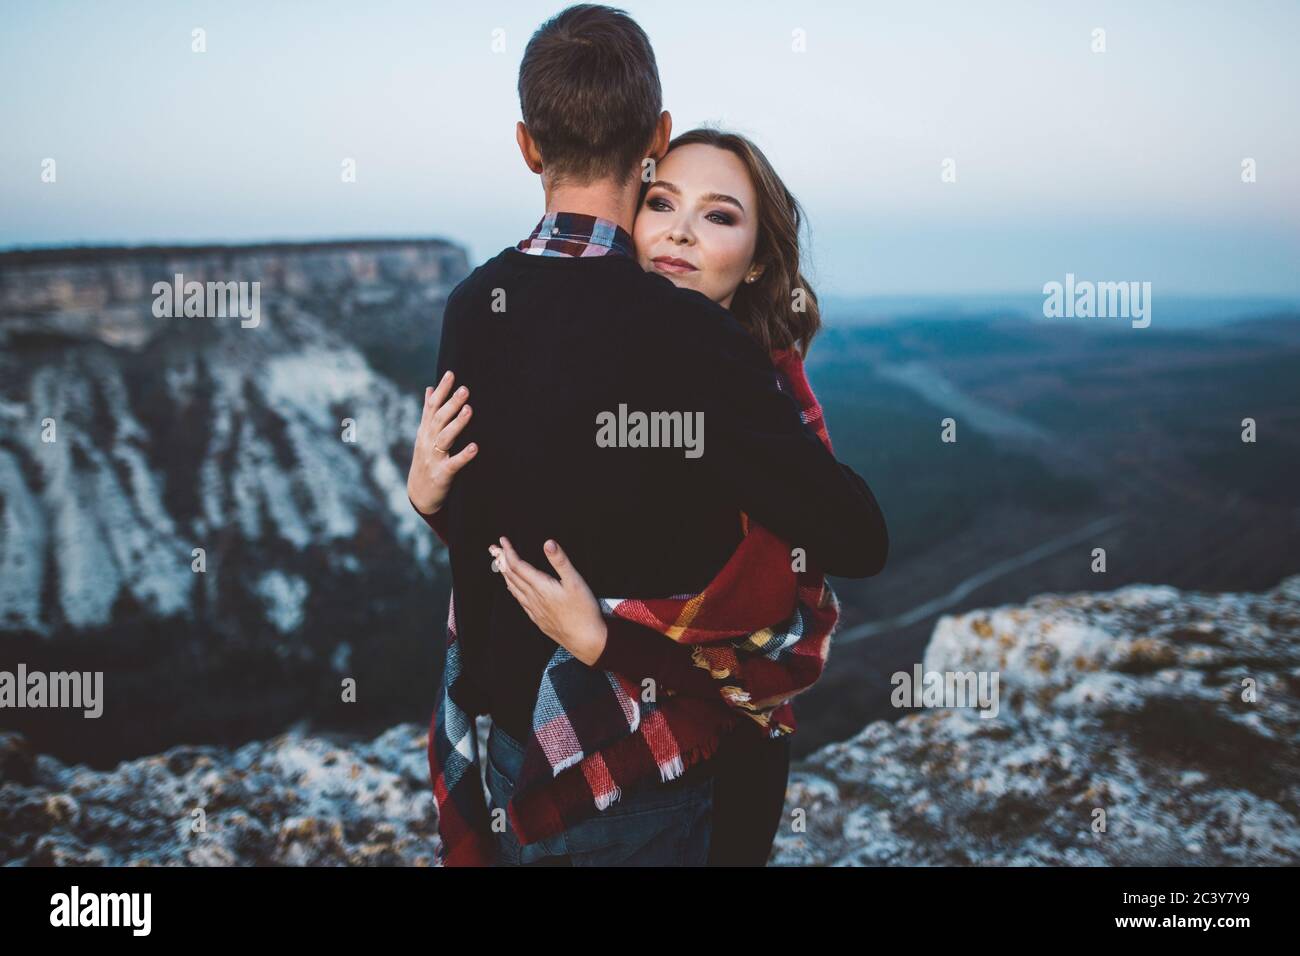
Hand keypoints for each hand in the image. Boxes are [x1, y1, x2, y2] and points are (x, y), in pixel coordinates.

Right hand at [407, 370, 476, 514]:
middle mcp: (427, 442)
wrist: (419, 495)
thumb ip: (429, 413)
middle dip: (451, 403)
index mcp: (425, 431)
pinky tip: (475, 447)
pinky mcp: (442, 474)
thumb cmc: (426, 461)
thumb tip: (430, 389)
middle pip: (439, 419)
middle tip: (465, 389)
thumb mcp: (424, 436)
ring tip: (469, 410)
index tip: (451, 374)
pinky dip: (464, 455)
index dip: (441, 390)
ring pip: (445, 438)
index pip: (432, 407)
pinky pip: (454, 464)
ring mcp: (434, 458)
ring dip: (457, 424)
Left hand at [489, 537, 607, 665]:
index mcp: (541, 586)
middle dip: (502, 561)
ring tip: (499, 565)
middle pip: (511, 576)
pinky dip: (512, 590)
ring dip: (504, 575)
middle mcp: (533, 598)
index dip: (509, 552)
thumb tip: (548, 543)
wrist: (585, 639)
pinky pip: (519, 601)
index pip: (518, 566)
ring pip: (513, 589)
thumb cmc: (583, 611)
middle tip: (493, 549)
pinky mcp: (538, 619)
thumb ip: (560, 561)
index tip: (502, 540)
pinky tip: (513, 589)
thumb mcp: (575, 581)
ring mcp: (534, 610)